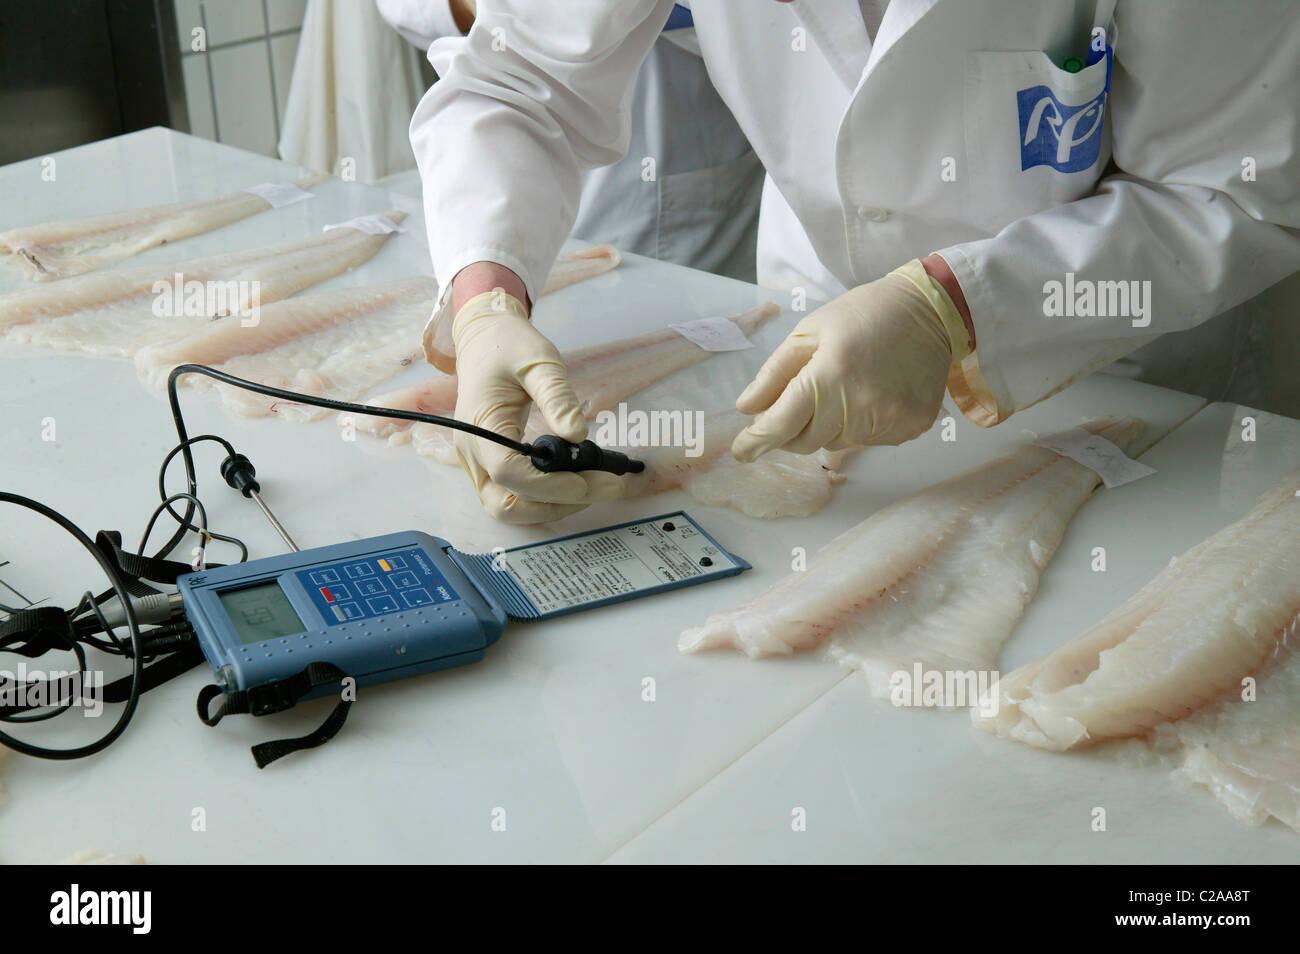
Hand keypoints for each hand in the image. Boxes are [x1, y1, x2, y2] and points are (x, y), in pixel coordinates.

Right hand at [451, 289, 622, 522]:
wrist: (485, 341)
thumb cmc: (510, 347)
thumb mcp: (540, 361)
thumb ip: (558, 397)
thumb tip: (578, 434)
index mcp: (480, 422)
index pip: (507, 470)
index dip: (548, 485)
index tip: (588, 481)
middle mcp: (472, 450)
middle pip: (504, 502)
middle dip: (555, 504)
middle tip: (604, 487)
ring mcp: (476, 461)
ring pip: (505, 507)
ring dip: (550, 508)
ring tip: (593, 487)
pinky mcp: (487, 465)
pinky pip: (510, 495)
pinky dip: (542, 499)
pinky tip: (574, 483)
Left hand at [731, 259, 968, 460]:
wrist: (931, 311)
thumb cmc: (864, 314)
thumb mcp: (810, 332)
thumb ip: (775, 373)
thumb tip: (747, 409)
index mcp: (830, 375)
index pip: (781, 424)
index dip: (756, 441)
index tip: (741, 451)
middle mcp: (860, 406)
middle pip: (805, 442)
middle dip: (791, 430)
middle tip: (795, 404)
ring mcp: (888, 421)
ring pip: (836, 444)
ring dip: (827, 426)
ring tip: (842, 387)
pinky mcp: (910, 428)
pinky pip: (868, 441)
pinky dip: (858, 426)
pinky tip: (870, 394)